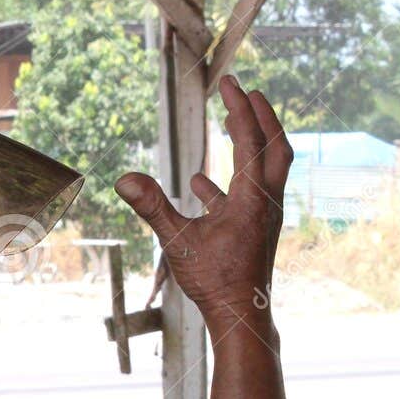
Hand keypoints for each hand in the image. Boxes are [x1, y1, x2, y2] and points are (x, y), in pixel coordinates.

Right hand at [115, 75, 291, 327]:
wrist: (241, 316)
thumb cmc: (214, 281)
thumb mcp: (178, 242)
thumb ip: (153, 207)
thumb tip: (123, 178)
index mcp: (253, 197)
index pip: (250, 140)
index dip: (240, 108)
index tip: (230, 83)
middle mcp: (266, 202)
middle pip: (276, 147)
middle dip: (264, 117)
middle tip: (250, 92)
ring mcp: (264, 216)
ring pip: (267, 169)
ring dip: (253, 144)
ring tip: (234, 125)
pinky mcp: (255, 230)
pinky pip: (247, 196)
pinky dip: (228, 181)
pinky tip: (200, 185)